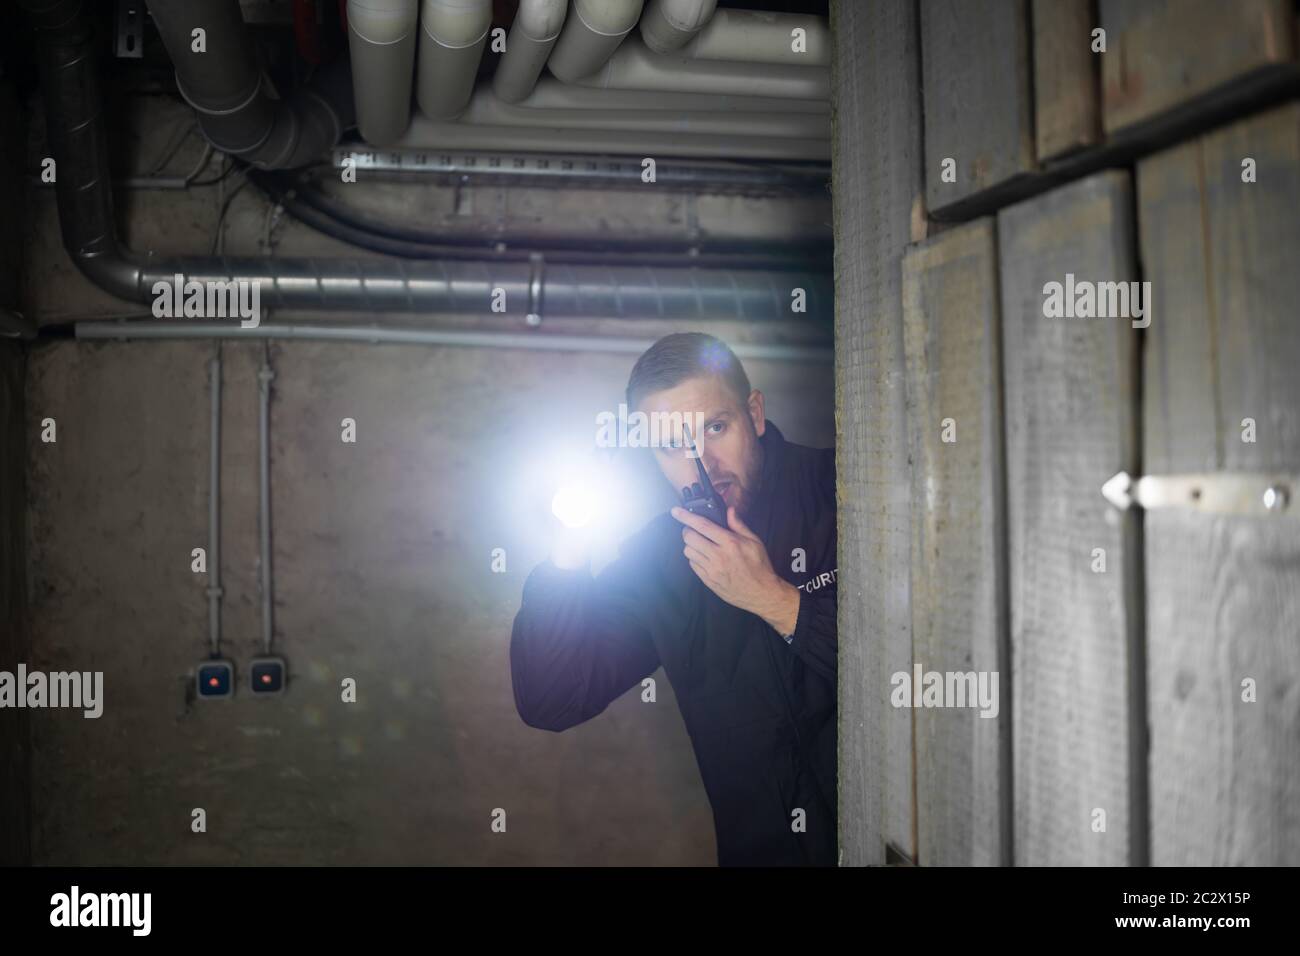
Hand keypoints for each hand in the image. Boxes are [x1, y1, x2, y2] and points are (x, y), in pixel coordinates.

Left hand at [671, 505, 800, 636]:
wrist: (761, 593)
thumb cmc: (759, 566)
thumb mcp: (754, 542)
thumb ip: (739, 525)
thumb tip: (729, 510)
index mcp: (730, 543)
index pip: (702, 525)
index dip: (686, 516)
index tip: (676, 511)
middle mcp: (718, 556)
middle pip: (690, 538)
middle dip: (688, 530)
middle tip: (694, 530)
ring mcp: (711, 570)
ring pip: (688, 551)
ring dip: (691, 545)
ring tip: (701, 544)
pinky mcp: (708, 580)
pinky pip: (692, 565)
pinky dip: (695, 558)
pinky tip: (705, 557)